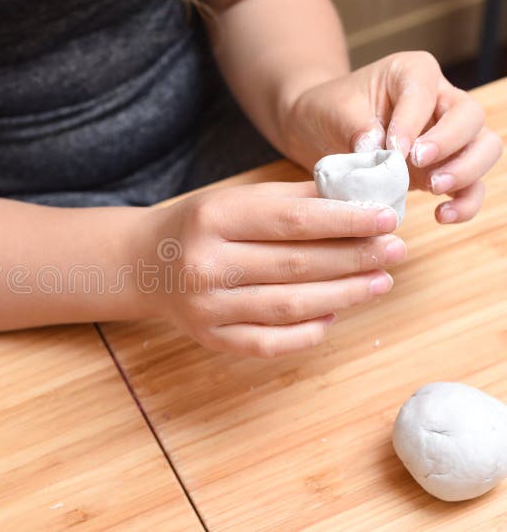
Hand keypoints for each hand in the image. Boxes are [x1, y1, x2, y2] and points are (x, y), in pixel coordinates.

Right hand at [142, 181, 405, 357]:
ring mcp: (207, 306)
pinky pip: (269, 342)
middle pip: (296, 264)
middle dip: (355, 258)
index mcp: (214, 217)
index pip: (291, 220)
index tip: (386, 219)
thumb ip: (292, 199)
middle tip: (395, 251)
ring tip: (380, 282)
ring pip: (289, 306)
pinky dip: (308, 332)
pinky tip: (335, 315)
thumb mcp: (235, 199)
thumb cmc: (200, 225)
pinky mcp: (210, 337)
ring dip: (344, 295)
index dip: (345, 221)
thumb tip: (357, 202)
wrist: (145, 263)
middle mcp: (206, 263)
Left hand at [283, 51, 502, 223]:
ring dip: (466, 171)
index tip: (393, 148)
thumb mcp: (334, 110)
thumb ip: (356, 127)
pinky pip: (472, 184)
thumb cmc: (331, 111)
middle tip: (417, 163)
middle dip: (450, 142)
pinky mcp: (446, 167)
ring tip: (434, 188)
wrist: (322, 130)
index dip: (412, 122)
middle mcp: (441, 99)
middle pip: (470, 116)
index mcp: (413, 72)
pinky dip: (465, 202)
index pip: (425, 92)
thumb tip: (374, 149)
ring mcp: (449, 136)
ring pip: (484, 147)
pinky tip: (442, 215)